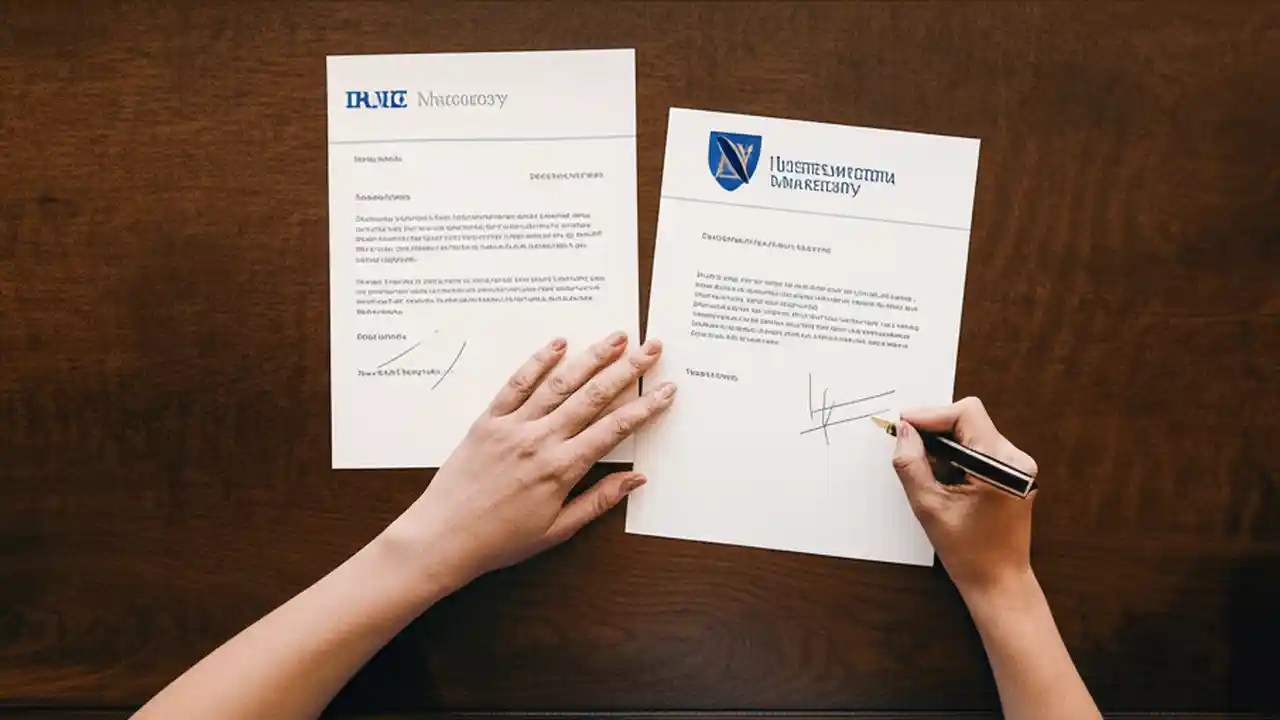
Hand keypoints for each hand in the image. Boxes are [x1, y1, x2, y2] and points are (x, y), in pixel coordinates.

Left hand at [383, 332, 673, 589]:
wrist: (442, 537)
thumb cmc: (500, 540)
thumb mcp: (556, 529)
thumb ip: (598, 500)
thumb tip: (636, 479)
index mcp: (561, 469)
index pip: (614, 429)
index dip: (645, 407)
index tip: (666, 390)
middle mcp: (540, 441)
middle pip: (593, 396)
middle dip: (627, 369)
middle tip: (652, 348)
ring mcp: (513, 426)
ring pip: (560, 383)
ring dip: (591, 357)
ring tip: (616, 337)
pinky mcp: (488, 420)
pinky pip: (516, 383)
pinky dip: (538, 361)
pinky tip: (558, 343)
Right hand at [890, 397, 1038, 598]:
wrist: (998, 582)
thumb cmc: (968, 552)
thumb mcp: (928, 506)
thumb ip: (911, 464)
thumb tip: (903, 431)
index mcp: (1002, 465)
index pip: (966, 413)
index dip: (931, 414)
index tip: (904, 425)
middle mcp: (1016, 459)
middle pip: (969, 420)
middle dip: (935, 429)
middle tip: (907, 444)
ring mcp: (1017, 466)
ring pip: (972, 433)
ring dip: (944, 443)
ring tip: (925, 467)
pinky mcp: (1012, 474)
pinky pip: (979, 449)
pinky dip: (956, 455)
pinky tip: (942, 476)